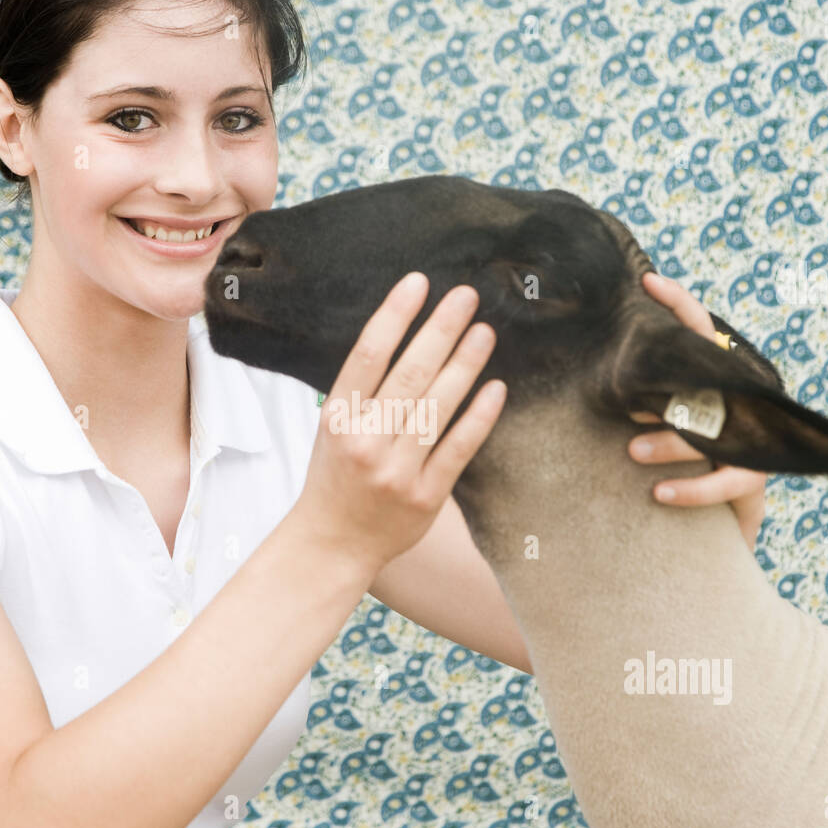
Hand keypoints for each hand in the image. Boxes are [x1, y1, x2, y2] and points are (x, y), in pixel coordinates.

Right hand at [293, 273, 506, 576]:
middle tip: (466, 297)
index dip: (395, 314)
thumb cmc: (335, 478)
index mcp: (338, 418)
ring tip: (484, 332)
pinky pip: (458, 449)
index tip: (419, 283)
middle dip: (440, 329)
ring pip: (437, 407)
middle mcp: (365, 441)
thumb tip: (403, 335)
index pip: (368, 354)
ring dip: (464, 364)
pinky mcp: (425, 497)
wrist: (332, 544)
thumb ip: (362, 391)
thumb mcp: (332, 430)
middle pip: (409, 373)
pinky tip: (496, 388)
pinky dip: (478, 417)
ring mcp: (396, 471)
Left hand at [627, 271, 766, 551]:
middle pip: (711, 380)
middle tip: (629, 406)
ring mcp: (750, 439)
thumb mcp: (640, 430)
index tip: (648, 282)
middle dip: (670, 392)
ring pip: (718, 431)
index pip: (699, 332)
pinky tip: (660, 493)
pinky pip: (730, 480)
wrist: (698, 535)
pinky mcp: (754, 479)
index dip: (679, 305)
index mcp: (708, 382)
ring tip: (634, 452)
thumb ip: (625, 402)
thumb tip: (576, 376)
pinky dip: (694, 487)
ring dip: (674, 442)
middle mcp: (734, 403)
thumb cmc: (658, 472)